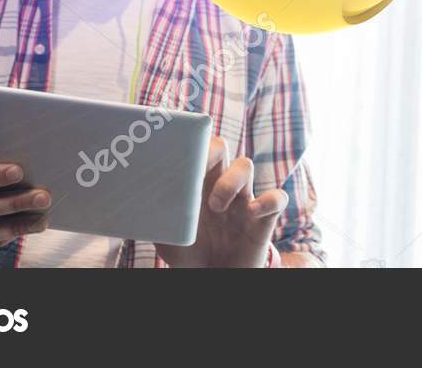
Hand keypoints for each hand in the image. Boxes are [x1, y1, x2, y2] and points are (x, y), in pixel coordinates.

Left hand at [156, 137, 285, 267]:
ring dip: (230, 181)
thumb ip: (161, 217)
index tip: (180, 153)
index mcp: (196, 185)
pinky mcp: (264, 218)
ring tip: (217, 206)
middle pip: (221, 147)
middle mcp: (220, 185)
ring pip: (245, 165)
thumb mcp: (168, 237)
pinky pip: (277, 198)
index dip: (192, 144)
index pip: (196, 149)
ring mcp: (244, 200)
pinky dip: (267, 201)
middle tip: (198, 174)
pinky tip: (252, 212)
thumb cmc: (190, 254)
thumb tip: (144, 198)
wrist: (210, 278)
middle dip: (211, 153)